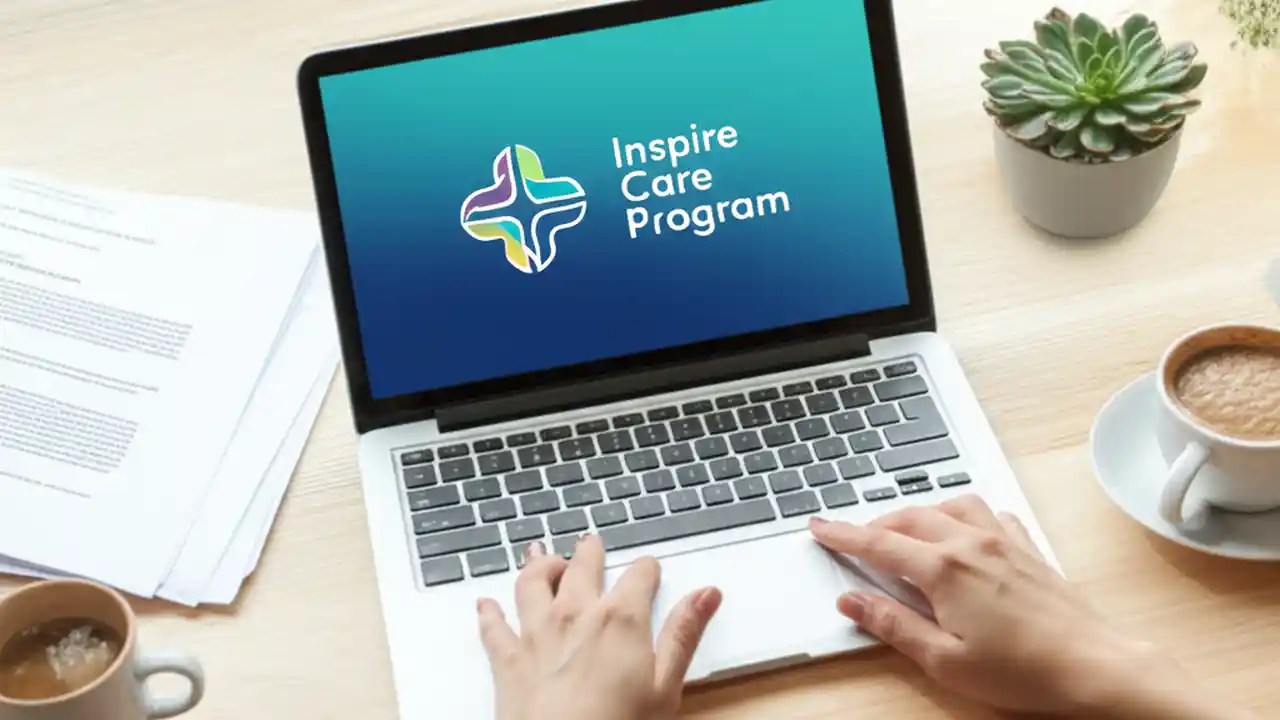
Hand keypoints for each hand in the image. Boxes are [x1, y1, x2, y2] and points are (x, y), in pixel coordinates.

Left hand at [476, 537, 721, 719]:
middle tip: (591, 543)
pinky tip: (485, 603)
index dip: (647, 569)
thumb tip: (707, 594)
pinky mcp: (506, 659)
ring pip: (531, 582)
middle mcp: (574, 615)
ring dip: (538, 565)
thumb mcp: (666, 686)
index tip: (650, 569)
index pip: (638, 576)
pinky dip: (488, 612)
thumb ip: (684, 634)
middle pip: (581, 567)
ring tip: (542, 556)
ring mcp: (535, 633)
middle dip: (589, 552)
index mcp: (620, 620)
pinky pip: (493, 626)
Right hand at [809, 496, 1254, 719]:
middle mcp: (971, 544)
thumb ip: (892, 625)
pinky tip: (964, 529)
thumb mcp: (942, 659)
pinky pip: (989, 512)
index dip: (842, 534)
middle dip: (874, 522)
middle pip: (908, 517)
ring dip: (919, 511)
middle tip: (852, 534)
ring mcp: (1003, 541)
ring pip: (949, 504)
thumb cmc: (1023, 669)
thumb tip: (853, 601)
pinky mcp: (1028, 549)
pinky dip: (964, 513)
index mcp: (943, 569)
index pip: (877, 542)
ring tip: (904, 530)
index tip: (819, 527)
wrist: (1093, 666)